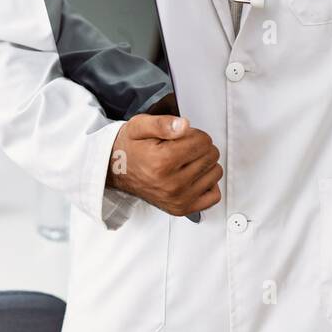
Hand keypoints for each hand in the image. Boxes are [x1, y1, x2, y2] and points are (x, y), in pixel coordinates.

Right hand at [106, 114, 221, 216]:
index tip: (182, 137)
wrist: (116, 170)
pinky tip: (193, 176)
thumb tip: (184, 126)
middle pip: (211, 156)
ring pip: (215, 173)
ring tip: (185, 161)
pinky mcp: (182, 209)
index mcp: (162, 161)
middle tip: (181, 148)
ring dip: (204, 164)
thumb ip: (162, 123)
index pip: (203, 141)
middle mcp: (171, 184)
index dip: (194, 134)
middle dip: (199, 147)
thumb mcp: (139, 126)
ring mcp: (178, 199)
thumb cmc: (130, 148)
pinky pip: (213, 195)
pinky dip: (207, 184)